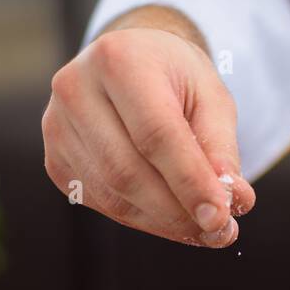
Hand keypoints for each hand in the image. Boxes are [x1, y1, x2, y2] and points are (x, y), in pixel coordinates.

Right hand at [42, 13, 254, 246]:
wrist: (129, 63)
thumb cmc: (174, 79)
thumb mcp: (210, 97)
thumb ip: (221, 148)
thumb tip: (235, 201)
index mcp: (118, 59)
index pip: (155, 134)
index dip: (190, 181)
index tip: (222, 218)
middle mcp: (76, 89)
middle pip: (127, 171)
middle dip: (178, 211)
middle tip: (220, 231)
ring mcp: (57, 127)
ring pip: (114, 195)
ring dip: (163, 221)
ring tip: (203, 227)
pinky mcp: (55, 161)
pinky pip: (103, 204)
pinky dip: (143, 218)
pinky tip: (171, 215)